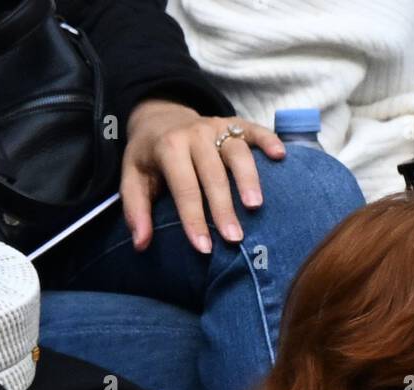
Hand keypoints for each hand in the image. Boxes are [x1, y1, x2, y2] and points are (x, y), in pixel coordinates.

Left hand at [122, 101, 285, 252]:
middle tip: (234, 238)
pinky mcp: (234, 123)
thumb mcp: (133, 178)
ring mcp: (217, 126)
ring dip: (248, 178)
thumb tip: (140, 245)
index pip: (183, 186)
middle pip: (212, 172)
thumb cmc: (150, 158)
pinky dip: (268, 140)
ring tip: (256, 207)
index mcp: (168, 147)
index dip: (193, 218)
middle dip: (223, 206)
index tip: (204, 248)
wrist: (160, 117)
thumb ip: (135, 210)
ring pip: (236, 151)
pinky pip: (254, 129)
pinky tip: (280, 156)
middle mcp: (195, 134)